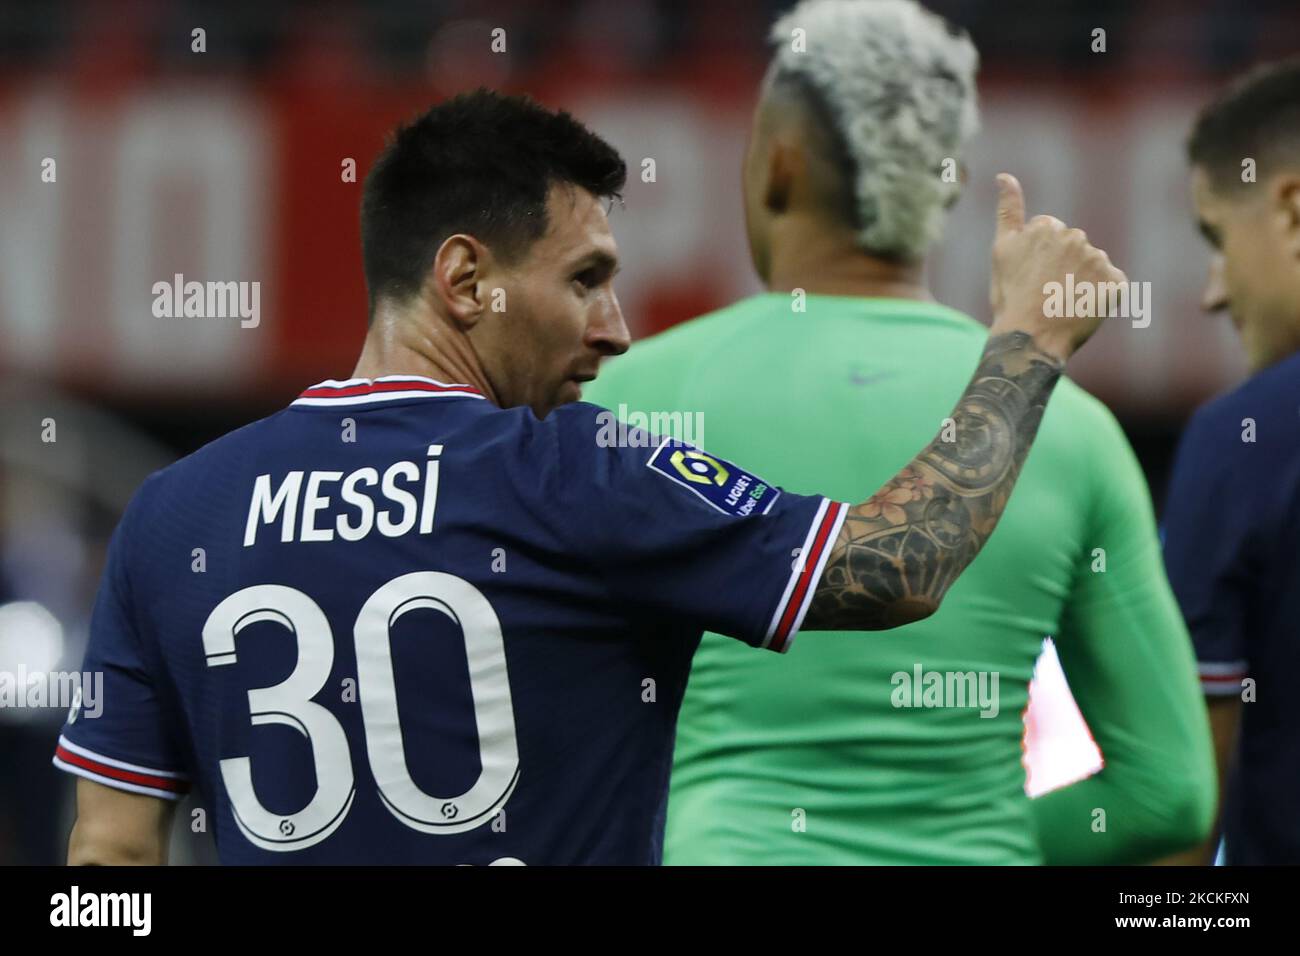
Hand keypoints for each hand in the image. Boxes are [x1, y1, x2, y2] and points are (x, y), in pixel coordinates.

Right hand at [988, 173, 1126, 363]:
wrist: (1029, 338)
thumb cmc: (1010, 297)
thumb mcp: (1001, 251)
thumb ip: (1008, 210)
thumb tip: (1005, 175)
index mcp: (1048, 227)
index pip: (1049, 235)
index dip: (1038, 259)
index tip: (1029, 278)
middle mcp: (1075, 237)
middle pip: (1072, 248)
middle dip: (1062, 267)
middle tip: (1044, 293)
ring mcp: (1097, 260)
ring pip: (1091, 266)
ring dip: (1081, 282)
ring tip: (1061, 303)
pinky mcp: (1115, 283)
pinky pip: (1111, 285)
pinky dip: (1100, 297)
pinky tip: (1080, 309)